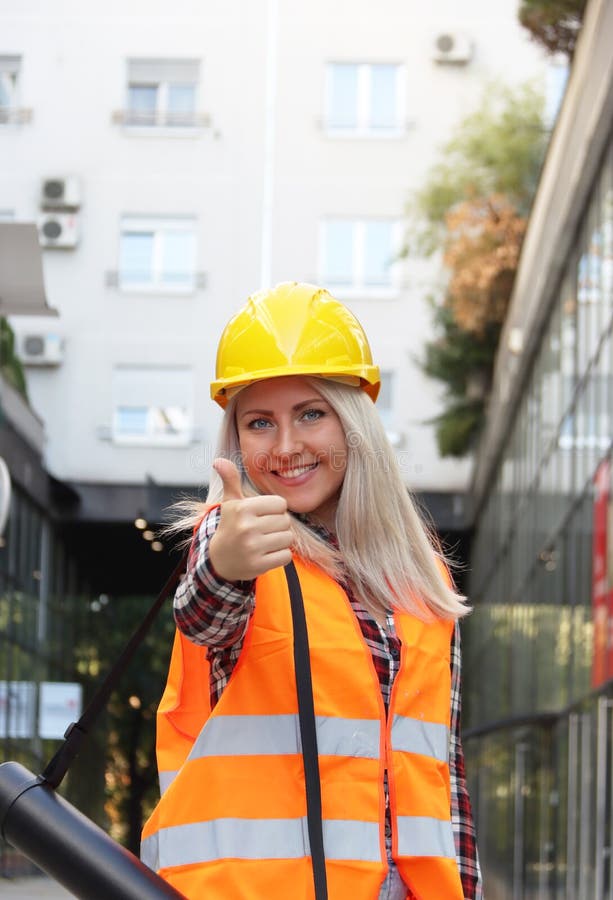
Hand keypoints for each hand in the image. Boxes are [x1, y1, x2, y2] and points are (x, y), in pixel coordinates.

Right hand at [208, 458, 292, 580]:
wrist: (219, 560)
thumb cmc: (231, 526)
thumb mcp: (230, 503)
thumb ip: (230, 480)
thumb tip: (219, 460)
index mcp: (242, 508)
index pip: (280, 504)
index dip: (275, 509)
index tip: (262, 515)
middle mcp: (246, 527)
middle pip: (286, 521)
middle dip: (278, 525)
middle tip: (263, 530)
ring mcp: (252, 548)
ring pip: (288, 538)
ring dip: (281, 541)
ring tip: (265, 542)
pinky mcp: (258, 566)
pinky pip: (286, 556)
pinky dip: (280, 556)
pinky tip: (266, 554)